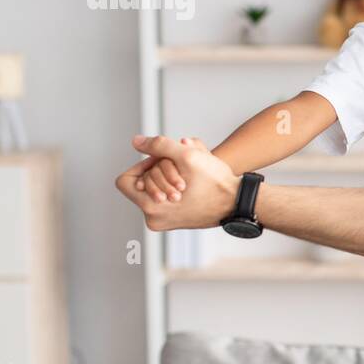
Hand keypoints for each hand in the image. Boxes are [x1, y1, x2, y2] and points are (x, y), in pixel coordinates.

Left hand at [115, 135, 238, 230]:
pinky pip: (164, 198)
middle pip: (141, 184)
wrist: (238, 202)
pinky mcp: (175, 221)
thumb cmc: (216, 182)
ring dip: (167, 176)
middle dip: (158, 170)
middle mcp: (154, 219)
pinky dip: (173, 186)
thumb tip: (136, 142)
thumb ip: (158, 146)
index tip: (160, 160)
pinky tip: (191, 182)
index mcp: (151, 207)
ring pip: (154, 190)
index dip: (141, 165)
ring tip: (188, 174)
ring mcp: (164, 222)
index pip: (125, 180)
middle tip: (180, 167)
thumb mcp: (187, 157)